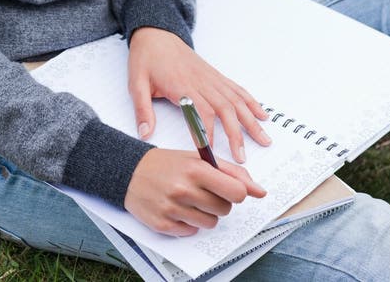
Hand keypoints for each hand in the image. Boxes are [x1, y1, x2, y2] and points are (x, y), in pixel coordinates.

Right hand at [124, 148, 265, 235]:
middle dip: (219, 202)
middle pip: (225, 209)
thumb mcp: (197, 158)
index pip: (236, 191)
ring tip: (189, 199)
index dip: (237, 192)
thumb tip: (259, 190)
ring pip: (211, 223)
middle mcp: (185, 189)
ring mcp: (173, 208)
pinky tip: (177, 208)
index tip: (230, 189)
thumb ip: (230, 171)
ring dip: (205, 213)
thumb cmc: (167, 163)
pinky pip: (192, 232)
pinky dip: (189, 222)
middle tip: (203, 191)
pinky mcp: (164, 225)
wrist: (130, 172)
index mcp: (196, 169)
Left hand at [128, 27, 270, 162]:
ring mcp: (210, 77)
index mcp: (181, 85)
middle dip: (236, 134)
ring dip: (250, 120)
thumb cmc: (146, 58)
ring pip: (235, 100)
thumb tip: (145, 133)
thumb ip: (142, 109)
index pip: (200, 112)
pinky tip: (261, 113)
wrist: (156, 33)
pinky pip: (236, 88)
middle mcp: (201, 81)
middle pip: (224, 109)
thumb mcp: (136, 83)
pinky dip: (250, 101)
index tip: (209, 153)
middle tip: (242, 157)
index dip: (207, 134)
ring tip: (264, 138)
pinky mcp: (214, 74)